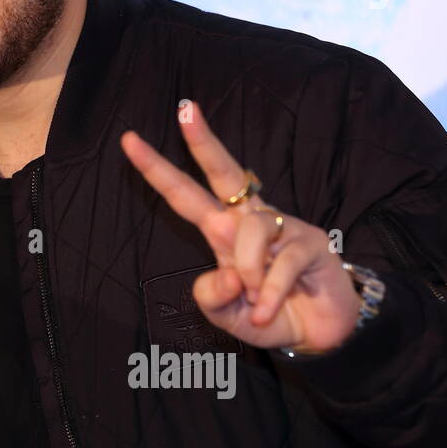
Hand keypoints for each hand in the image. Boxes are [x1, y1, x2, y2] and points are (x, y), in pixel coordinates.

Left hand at [119, 101, 361, 353]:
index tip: (129, 141)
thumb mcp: (224, 314)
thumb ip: (212, 296)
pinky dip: (270, 293)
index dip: (156, 170)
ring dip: (248, 272)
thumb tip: (229, 273)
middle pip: (224, 172)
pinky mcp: (312, 243)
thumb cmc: (265, 316)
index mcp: (221, 230)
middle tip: (184, 110)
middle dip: (203, 141)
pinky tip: (266, 309)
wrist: (317, 337)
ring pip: (251, 228)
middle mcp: (249, 220)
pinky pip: (282, 263)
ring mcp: (283, 227)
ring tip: (254, 303)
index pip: (184, 195)